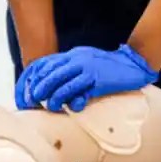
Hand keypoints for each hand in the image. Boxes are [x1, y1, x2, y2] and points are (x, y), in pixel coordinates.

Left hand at [23, 44, 157, 112]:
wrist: (133, 64)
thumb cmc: (110, 67)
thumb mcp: (86, 63)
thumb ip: (72, 72)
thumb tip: (54, 88)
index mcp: (71, 54)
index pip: (44, 64)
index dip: (33, 78)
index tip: (26, 93)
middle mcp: (76, 58)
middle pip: (49, 72)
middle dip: (38, 88)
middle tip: (32, 101)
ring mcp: (86, 66)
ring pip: (60, 80)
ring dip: (52, 95)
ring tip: (49, 107)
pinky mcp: (96, 77)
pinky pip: (78, 88)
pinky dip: (69, 98)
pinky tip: (68, 106)